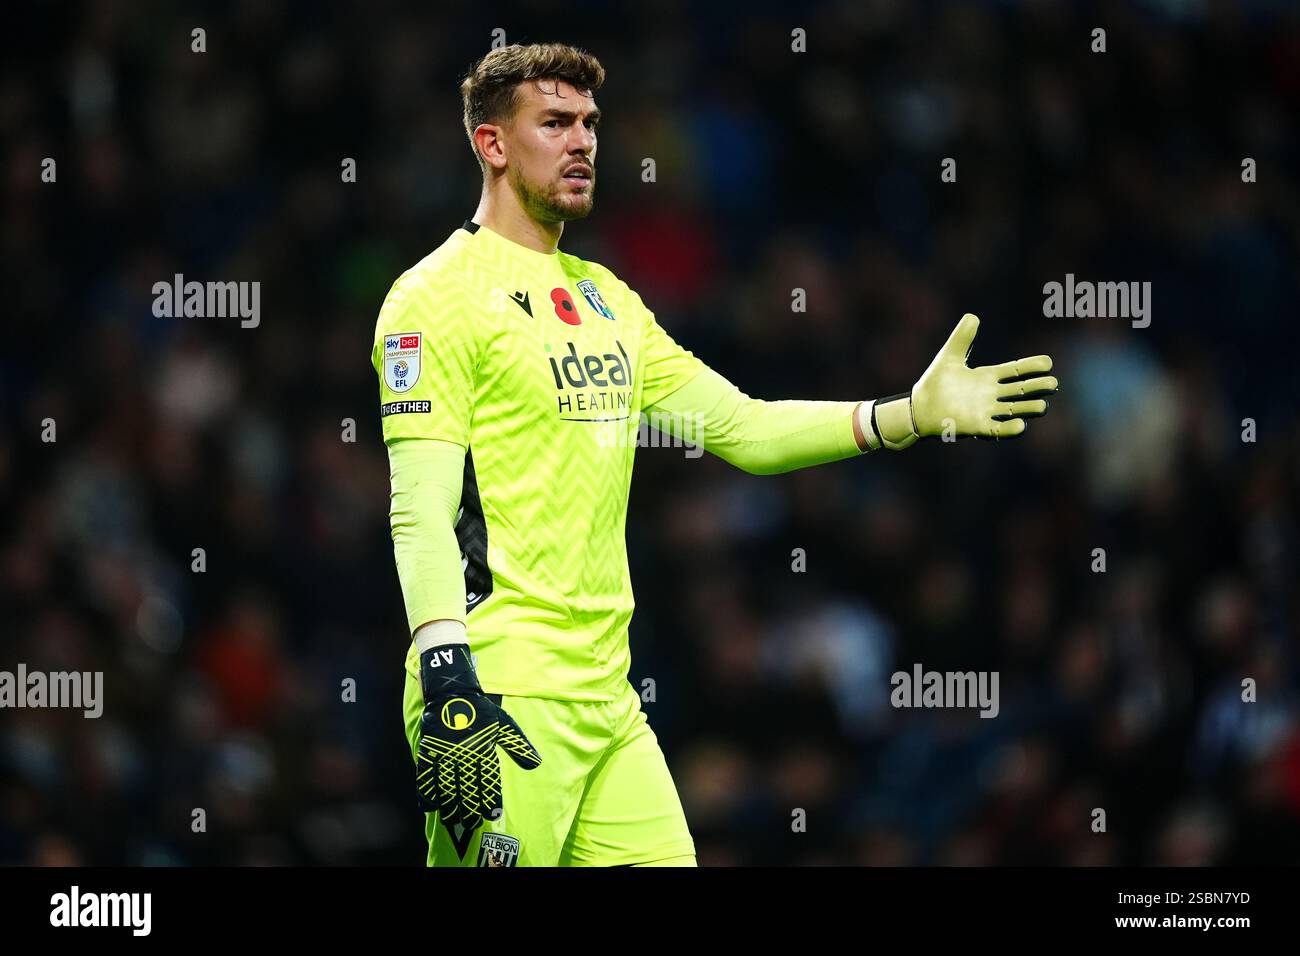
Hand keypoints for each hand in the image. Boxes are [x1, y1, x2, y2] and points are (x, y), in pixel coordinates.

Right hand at [415, 644, 540, 855]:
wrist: (453, 692)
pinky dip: (427, 793)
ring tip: (453, 821)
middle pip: (466, 787)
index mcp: (483, 748)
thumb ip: (519, 746)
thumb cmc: (481, 710)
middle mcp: (464, 753)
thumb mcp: (504, 725)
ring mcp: (444, 752)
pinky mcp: (428, 750)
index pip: (488, 779)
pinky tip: (430, 808)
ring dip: (449, 806)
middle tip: (471, 824)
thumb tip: (536, 764)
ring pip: (446, 785)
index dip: (490, 798)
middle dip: (469, 808)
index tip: (493, 814)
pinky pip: (426, 775)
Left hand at [873, 313, 1057, 447]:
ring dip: (1028, 409)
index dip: (1031, 366)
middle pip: (1020, 390)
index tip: (1048, 363)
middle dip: (1037, 387)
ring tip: (1043, 406)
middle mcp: (990, 394)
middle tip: (1053, 384)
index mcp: (987, 377)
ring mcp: (985, 411)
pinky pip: (997, 429)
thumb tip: (973, 316)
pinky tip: (1021, 426)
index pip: (1015, 370)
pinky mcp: (976, 426)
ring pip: (1014, 410)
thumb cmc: (934, 383)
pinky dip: (1009, 429)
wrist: (918, 407)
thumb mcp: (949, 356)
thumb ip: (962, 338)